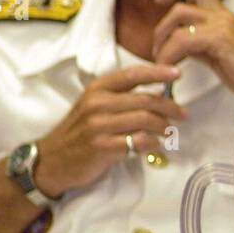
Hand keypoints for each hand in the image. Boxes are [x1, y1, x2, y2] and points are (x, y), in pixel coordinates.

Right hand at [34, 64, 187, 196]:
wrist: (51, 160)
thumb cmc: (79, 132)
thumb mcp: (93, 106)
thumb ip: (120, 97)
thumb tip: (158, 92)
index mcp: (97, 89)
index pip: (132, 74)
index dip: (158, 72)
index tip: (177, 73)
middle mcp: (97, 104)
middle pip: (146, 100)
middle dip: (170, 107)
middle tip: (182, 114)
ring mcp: (99, 126)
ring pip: (146, 120)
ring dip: (164, 127)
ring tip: (168, 131)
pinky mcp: (102, 147)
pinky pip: (139, 142)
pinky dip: (153, 143)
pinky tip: (155, 145)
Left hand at [151, 0, 233, 107]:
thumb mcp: (222, 56)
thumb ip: (203, 47)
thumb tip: (182, 48)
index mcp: (226, 18)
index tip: (159, 0)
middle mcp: (224, 17)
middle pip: (181, 7)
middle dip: (162, 27)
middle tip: (157, 49)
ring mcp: (222, 26)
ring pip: (178, 21)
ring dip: (163, 42)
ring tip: (161, 61)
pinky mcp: (219, 39)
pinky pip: (182, 41)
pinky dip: (170, 54)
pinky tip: (171, 67)